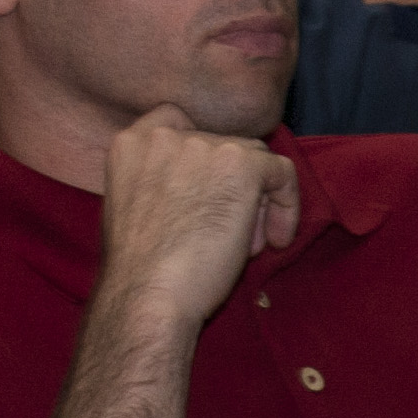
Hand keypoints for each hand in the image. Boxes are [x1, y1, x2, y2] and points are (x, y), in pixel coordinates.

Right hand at [90, 105, 298, 335]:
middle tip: (233, 233)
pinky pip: (281, 172)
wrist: (149, 295)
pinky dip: (287, 204)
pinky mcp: (240, 165)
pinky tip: (276, 239)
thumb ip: (160, 181)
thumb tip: (211, 190)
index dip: (201, 157)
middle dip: (231, 186)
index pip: (176, 122)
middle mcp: (164, 135)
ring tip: (247, 243)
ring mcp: (202, 146)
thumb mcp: (133, 207)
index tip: (209, 192)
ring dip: (256, 199)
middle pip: (220, 145)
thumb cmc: (141, 270)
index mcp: (130, 143)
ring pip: (252, 158)